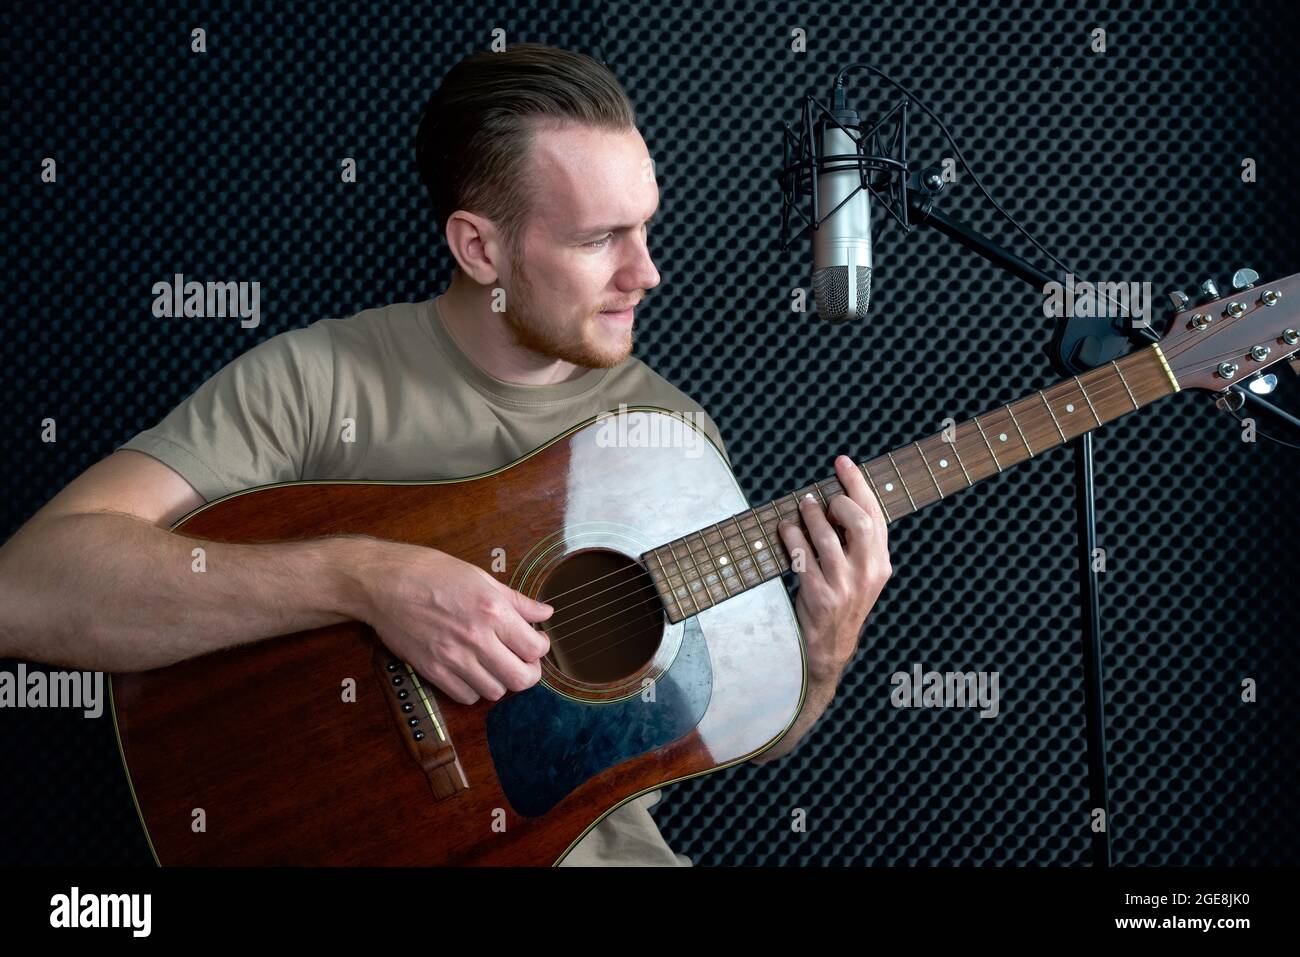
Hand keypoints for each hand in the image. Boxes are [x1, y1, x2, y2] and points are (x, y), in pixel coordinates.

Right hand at [356, 542, 552, 703]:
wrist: (384, 583)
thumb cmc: (430, 573)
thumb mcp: (480, 578)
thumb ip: (517, 601)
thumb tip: (545, 612)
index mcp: (493, 611)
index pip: (535, 649)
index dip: (541, 648)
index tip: (535, 642)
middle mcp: (476, 638)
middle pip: (521, 679)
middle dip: (528, 672)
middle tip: (522, 660)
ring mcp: (453, 658)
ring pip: (495, 692)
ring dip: (500, 681)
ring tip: (494, 664)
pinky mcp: (433, 671)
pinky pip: (465, 696)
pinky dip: (473, 689)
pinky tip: (471, 671)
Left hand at [776, 455, 891, 683]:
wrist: (831, 646)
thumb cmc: (842, 600)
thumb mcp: (861, 573)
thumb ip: (858, 542)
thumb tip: (836, 497)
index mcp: (881, 563)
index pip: (875, 515)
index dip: (858, 484)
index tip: (842, 462)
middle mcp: (867, 574)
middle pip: (858, 523)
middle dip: (838, 501)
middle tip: (822, 499)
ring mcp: (844, 587)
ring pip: (826, 537)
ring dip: (809, 515)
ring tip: (801, 507)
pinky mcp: (820, 597)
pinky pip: (802, 557)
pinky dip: (791, 536)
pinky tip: (785, 528)